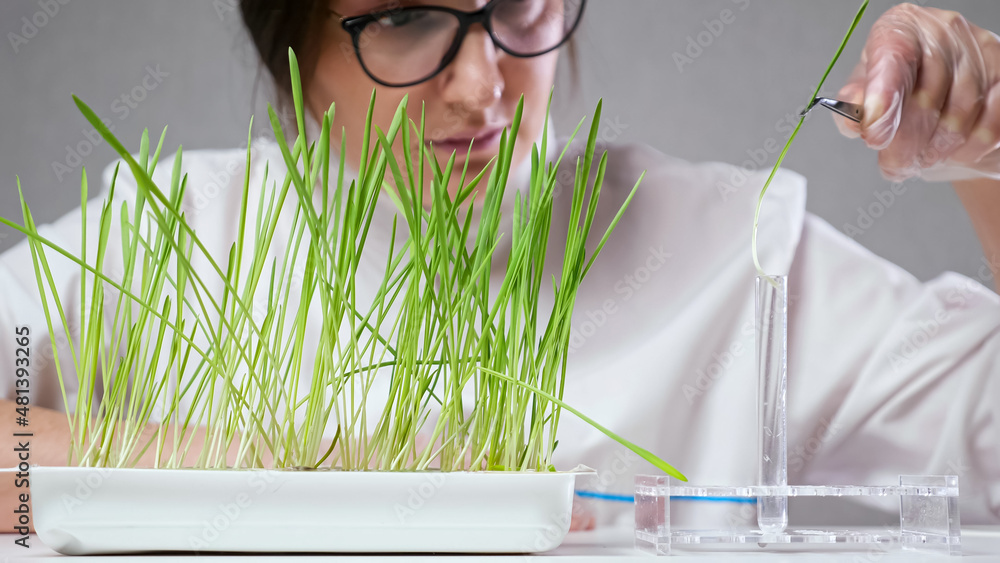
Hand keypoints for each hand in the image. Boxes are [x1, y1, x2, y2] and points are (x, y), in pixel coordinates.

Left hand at [836, 4, 999, 181]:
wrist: (946, 104)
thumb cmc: (903, 95)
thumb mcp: (870, 97)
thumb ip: (857, 106)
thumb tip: (855, 116)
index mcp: (901, 29)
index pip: (893, 56)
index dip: (883, 99)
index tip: (875, 133)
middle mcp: (942, 30)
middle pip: (927, 91)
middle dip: (907, 139)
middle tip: (895, 162)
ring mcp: (980, 48)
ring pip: (961, 111)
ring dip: (938, 147)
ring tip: (922, 158)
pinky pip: (991, 120)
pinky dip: (969, 146)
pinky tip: (952, 151)